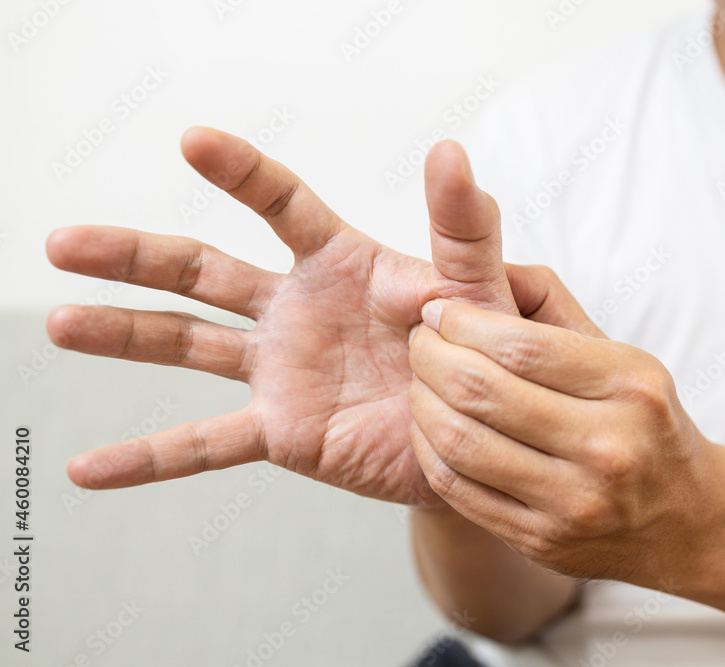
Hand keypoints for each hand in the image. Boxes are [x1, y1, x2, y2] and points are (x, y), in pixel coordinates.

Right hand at [48, 127, 524, 505]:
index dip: (242, 173)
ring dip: (122, 335)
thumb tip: (454, 154)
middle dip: (134, 255)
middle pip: (202, 271)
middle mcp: (296, 308)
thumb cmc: (480, 349)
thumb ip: (463, 232)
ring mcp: (281, 370)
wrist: (480, 432)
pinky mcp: (282, 431)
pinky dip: (148, 458)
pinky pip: (205, 446)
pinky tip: (87, 469)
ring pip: (187, 346)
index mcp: (341, 262)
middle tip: (64, 243)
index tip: (194, 141)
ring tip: (59, 322)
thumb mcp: (477, 288)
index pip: (282, 205)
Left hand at [407, 300, 724, 583]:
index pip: (523, 346)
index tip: (438, 311)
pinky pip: (458, 489)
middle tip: (420, 342)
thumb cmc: (644, 423)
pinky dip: (429, 449)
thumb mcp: (622, 356)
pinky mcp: (541, 540)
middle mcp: (608, 447)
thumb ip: (554, 306)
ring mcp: (574, 503)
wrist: (684, 519)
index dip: (463, 322)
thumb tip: (488, 266)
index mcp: (630, 387)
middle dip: (431, 356)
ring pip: (461, 442)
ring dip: (421, 401)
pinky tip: (429, 426)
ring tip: (420, 381)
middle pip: (482, 392)